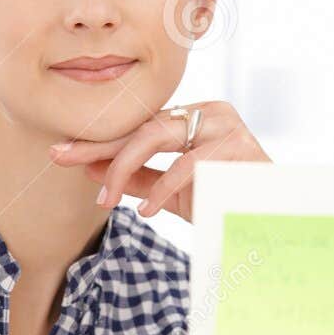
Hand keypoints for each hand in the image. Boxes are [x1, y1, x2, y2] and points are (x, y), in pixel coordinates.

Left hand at [48, 101, 270, 224]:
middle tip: (66, 161)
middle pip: (142, 127)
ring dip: (125, 168)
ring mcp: (225, 125)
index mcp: (192, 118)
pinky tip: (144, 209)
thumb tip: (92, 169)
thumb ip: (137, 179)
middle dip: (101, 147)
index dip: (97, 141)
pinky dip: (161, 189)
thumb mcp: (173, 192)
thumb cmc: (226, 202)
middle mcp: (208, 112)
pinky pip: (187, 164)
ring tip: (108, 198)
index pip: (136, 128)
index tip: (58, 152)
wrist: (275, 221)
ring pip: (158, 136)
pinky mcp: (238, 146)